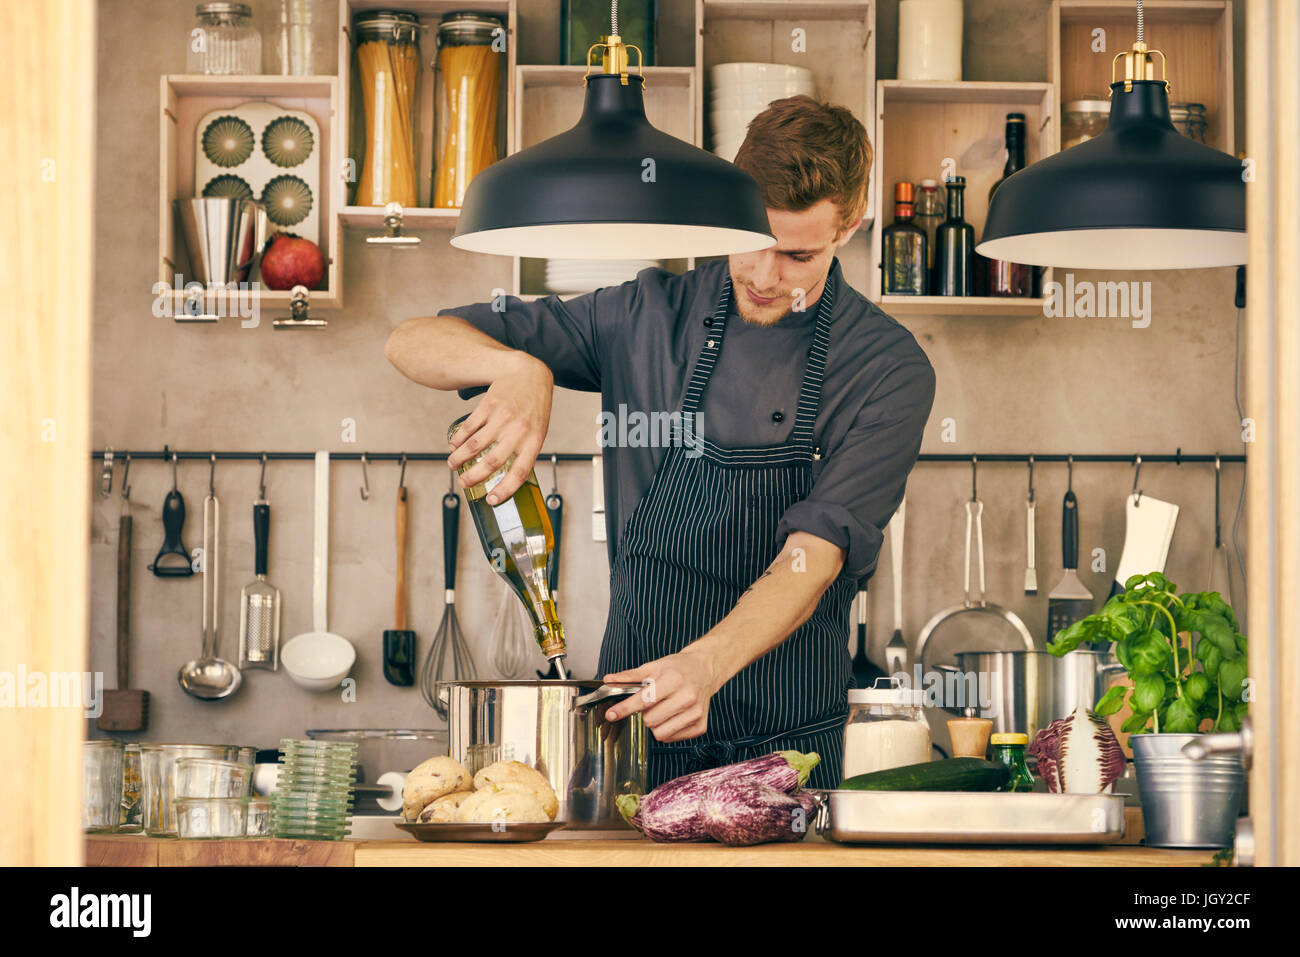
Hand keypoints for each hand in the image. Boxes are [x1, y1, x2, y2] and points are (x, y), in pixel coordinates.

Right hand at [447, 352, 552, 503]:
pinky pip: (470, 427)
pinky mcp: (489, 405)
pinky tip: (454, 445)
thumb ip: (524, 451)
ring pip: (475, 445)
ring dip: (459, 459)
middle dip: (473, 477)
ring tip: (453, 465)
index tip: (491, 500)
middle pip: (491, 462)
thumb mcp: (538, 431)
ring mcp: (503, 417)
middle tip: (463, 483)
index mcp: (534, 441)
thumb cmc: (534, 408)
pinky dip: (458, 439)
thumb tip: (508, 478)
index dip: (505, 489)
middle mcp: (518, 431)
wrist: (528, 373)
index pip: (520, 472)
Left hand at [603, 648, 722, 742]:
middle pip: (650, 720)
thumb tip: (608, 680)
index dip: (625, 708)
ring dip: (655, 724)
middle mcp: (687, 697)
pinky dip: (667, 730)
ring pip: (660, 733)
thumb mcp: (654, 666)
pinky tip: (672, 716)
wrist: (704, 671)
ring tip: (662, 710)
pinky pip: (672, 739)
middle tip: (651, 703)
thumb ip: (630, 676)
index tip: (611, 715)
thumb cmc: (678, 669)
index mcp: (674, 680)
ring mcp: (695, 713)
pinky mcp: (700, 726)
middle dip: (644, 714)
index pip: (644, 700)